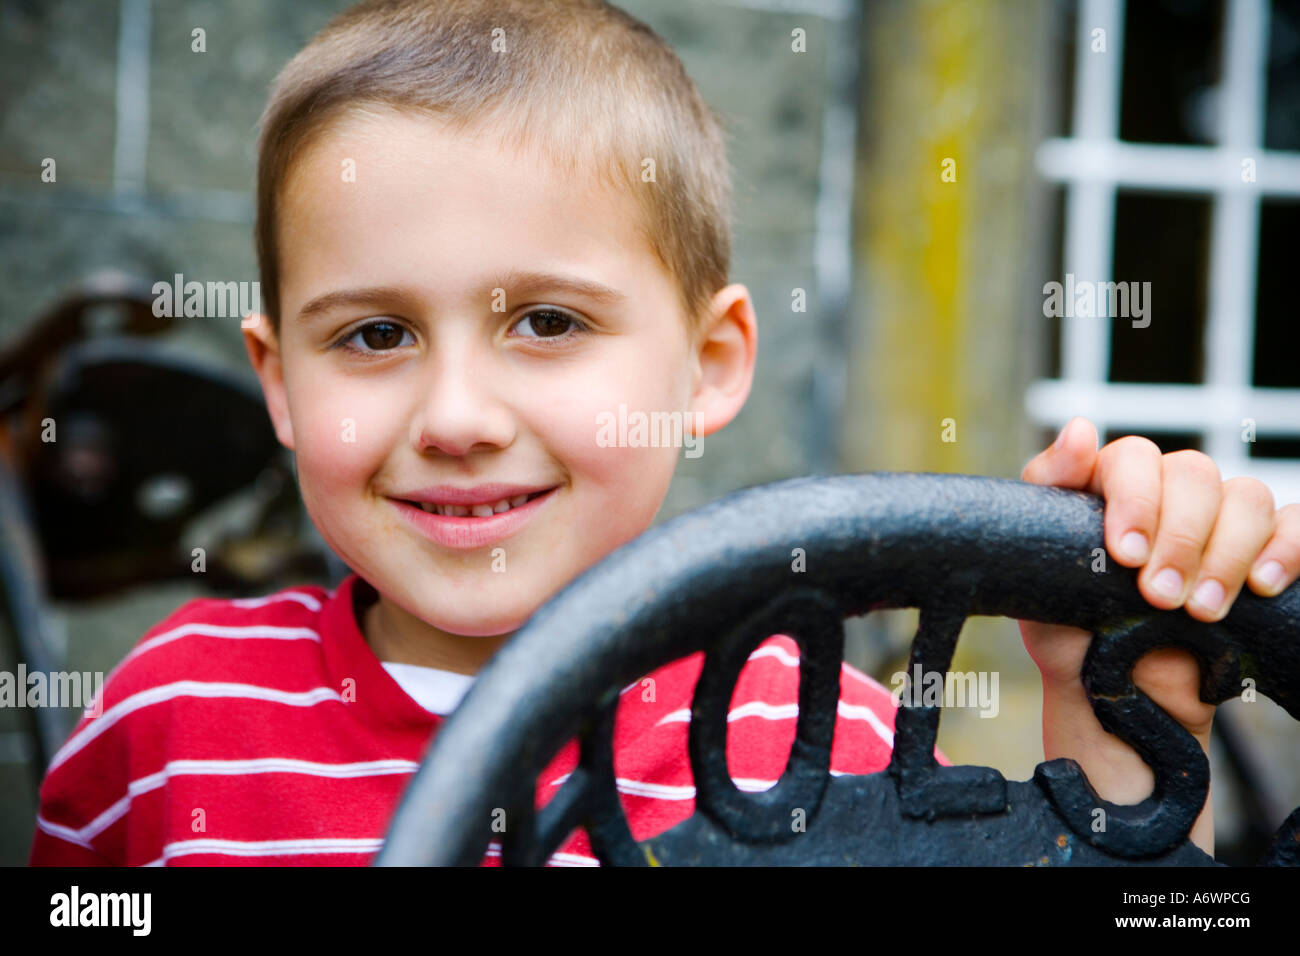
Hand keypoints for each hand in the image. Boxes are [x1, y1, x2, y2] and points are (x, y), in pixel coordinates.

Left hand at [1018, 416, 1299, 855]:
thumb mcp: (1037, 567)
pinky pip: (1294, 524)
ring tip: (1201, 612)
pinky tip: (1263, 585)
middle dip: (1179, 537)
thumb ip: (1050, 490)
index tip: (1125, 555)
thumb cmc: (1070, 629)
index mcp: (1111, 486)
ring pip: (1245, 497)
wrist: (1116, 697)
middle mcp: (1167, 493)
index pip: (1133, 457)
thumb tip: (1080, 428)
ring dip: (1225, 555)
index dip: (1135, 500)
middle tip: (1159, 596)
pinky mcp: (1263, 554)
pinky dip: (1286, 549)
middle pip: (1193, 473)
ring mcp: (1218, 520)